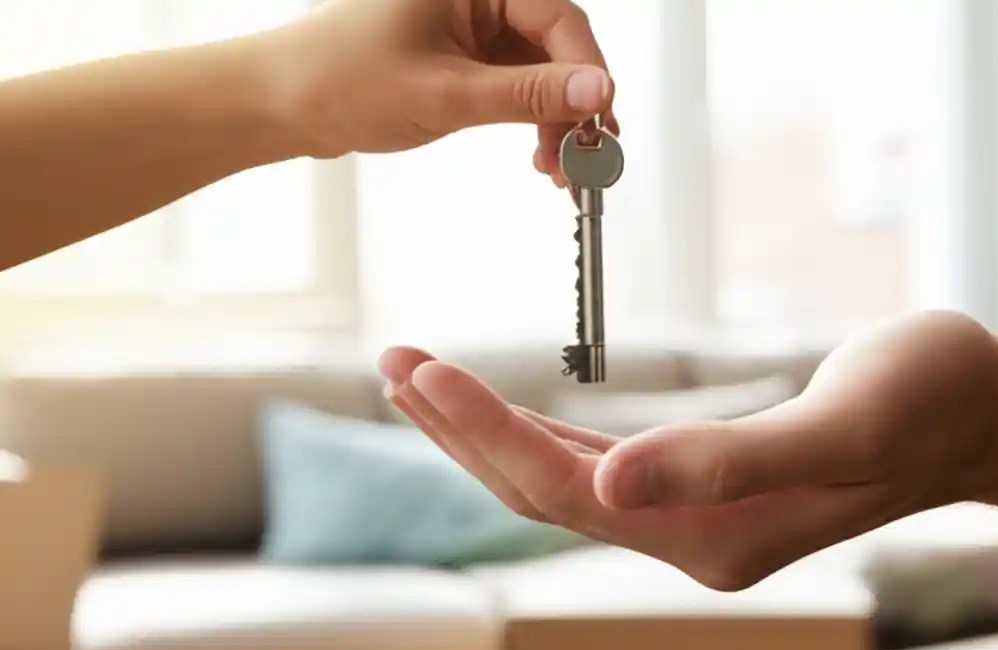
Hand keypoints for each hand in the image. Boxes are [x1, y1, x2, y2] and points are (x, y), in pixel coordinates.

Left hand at [262, 0, 614, 183]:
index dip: (587, 71)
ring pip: (543, 69)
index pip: (557, 16)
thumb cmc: (339, 79)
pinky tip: (541, 154)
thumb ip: (527, 94)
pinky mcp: (467, 54)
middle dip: (575, 104)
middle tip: (587, 156)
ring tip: (560, 168)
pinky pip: (520, 83)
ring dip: (558, 120)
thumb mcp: (446, 93)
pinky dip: (534, 120)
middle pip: (557, 44)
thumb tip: (597, 92)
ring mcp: (473, 25)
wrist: (281, 103)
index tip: (601, 120)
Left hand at [378, 312, 997, 589]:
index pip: (568, 491)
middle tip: (394, 363)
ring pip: (563, 479)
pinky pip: (601, 465)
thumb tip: (608, 484)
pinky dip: (542, 432)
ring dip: (489, 432)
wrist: (982, 410)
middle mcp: (693, 538)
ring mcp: (697, 515)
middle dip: (464, 432)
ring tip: (420, 378)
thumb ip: (727, 459)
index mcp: (713, 536)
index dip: (487, 434)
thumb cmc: (927, 401)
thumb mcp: (839, 424)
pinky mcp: (704, 483)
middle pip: (547, 493)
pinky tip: (504, 411)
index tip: (422, 372)